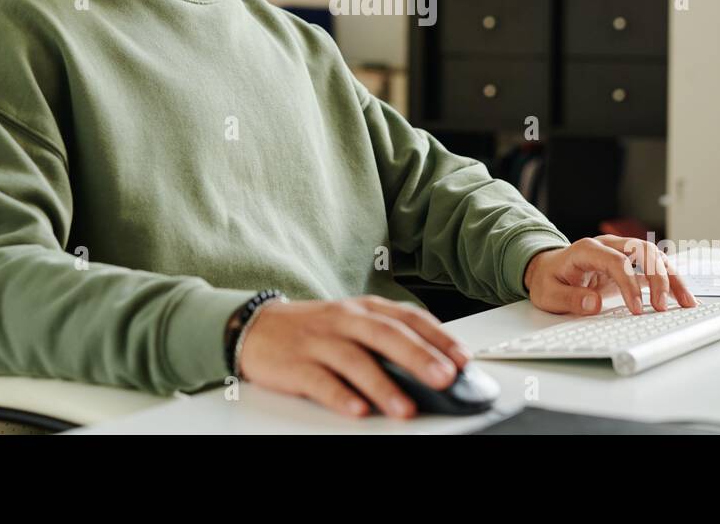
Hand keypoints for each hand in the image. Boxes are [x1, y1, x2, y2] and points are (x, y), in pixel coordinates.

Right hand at [236, 295, 470, 419]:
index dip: (438, 337)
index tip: (462, 358)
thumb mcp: (353, 323)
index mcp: (364, 309)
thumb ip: (389, 338)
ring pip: (356, 361)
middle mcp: (345, 320)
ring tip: (405, 408)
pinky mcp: (296, 364)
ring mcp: (320, 341)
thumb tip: (435, 365)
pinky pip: (320, 381)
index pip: (408, 318)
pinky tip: (358, 410)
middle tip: (444, 378)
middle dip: (418, 357)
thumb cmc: (316, 329)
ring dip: (383, 385)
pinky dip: (340, 396)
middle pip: (386, 335)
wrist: (256, 327)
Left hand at [523, 236, 697, 315]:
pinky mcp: (630, 264)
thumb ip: (570, 299)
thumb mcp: (549, 294)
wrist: (548, 270)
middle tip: (661, 307)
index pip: (616, 261)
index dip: (629, 284)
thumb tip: (593, 304)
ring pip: (654, 256)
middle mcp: (608, 245)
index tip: (637, 308)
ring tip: (685, 303)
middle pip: (642, 251)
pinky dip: (670, 281)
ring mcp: (621, 252)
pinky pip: (655, 268)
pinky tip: (682, 299)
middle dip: (657, 278)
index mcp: (587, 249)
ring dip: (671, 278)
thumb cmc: (549, 280)